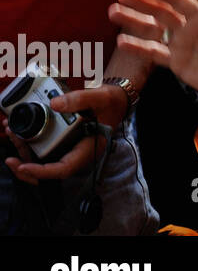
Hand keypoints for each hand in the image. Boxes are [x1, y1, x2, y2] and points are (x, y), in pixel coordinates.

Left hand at [3, 85, 124, 182]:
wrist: (114, 101)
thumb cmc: (111, 103)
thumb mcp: (100, 98)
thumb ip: (79, 99)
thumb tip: (55, 104)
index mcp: (89, 148)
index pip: (64, 168)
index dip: (42, 172)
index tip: (24, 167)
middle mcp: (77, 153)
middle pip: (48, 169)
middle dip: (26, 165)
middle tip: (10, 160)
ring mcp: (68, 149)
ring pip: (42, 160)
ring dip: (23, 151)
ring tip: (11, 134)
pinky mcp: (62, 142)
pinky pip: (42, 150)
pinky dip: (28, 143)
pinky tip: (17, 131)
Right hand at [109, 0, 197, 113]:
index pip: (177, 0)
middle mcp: (188, 27)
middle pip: (161, 11)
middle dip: (141, 2)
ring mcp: (179, 44)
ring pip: (153, 29)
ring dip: (134, 21)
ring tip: (113, 12)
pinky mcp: (175, 62)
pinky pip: (154, 53)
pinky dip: (138, 47)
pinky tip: (121, 41)